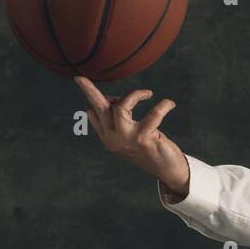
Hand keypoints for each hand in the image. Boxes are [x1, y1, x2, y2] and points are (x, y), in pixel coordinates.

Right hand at [74, 76, 189, 195]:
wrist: (167, 170)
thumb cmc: (150, 149)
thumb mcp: (130, 135)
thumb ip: (118, 121)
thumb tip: (110, 100)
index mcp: (109, 138)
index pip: (94, 115)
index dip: (96, 97)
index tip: (90, 84)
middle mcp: (114, 139)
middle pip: (100, 109)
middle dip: (89, 91)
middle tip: (79, 78)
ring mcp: (127, 139)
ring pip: (120, 108)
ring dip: (135, 95)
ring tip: (148, 93)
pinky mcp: (144, 139)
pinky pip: (153, 114)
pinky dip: (163, 106)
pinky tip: (170, 104)